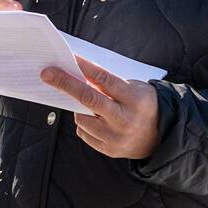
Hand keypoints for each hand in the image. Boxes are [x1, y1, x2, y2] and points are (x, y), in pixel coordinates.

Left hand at [41, 54, 159, 159]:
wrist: (160, 137)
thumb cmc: (143, 105)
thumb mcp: (134, 89)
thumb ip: (109, 85)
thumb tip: (78, 75)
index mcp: (135, 100)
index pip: (105, 80)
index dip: (85, 67)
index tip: (69, 58)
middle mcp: (125, 120)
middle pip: (88, 99)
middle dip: (65, 84)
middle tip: (47, 74)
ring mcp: (116, 137)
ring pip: (82, 117)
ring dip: (79, 108)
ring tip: (93, 107)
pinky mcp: (108, 149)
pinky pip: (83, 132)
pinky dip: (85, 123)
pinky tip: (97, 120)